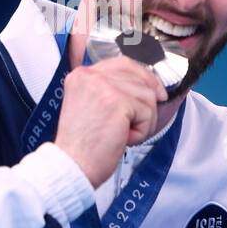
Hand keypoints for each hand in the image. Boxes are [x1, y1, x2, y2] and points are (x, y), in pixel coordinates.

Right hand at [54, 56, 166, 186]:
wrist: (72, 164)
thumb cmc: (83, 145)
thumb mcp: (92, 106)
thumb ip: (111, 91)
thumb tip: (147, 86)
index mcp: (82, 75)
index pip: (124, 63)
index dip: (144, 77)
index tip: (155, 91)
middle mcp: (91, 75)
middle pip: (140, 79)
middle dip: (146, 104)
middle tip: (136, 123)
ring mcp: (104, 86)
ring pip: (148, 97)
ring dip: (143, 121)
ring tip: (121, 133)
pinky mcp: (118, 102)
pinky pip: (148, 113)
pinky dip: (142, 131)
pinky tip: (123, 138)